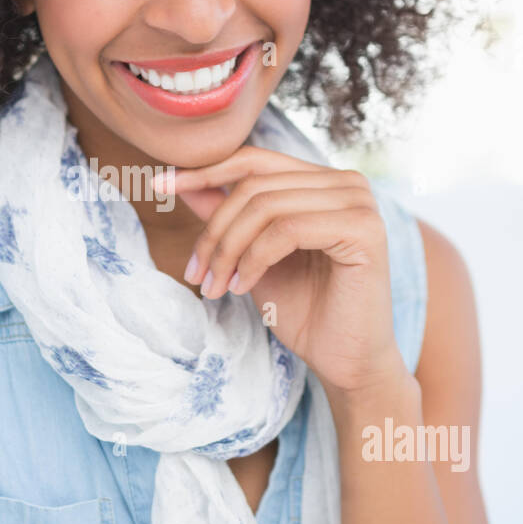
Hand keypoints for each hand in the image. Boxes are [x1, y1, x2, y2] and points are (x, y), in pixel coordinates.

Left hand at [158, 147, 407, 397]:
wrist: (345, 362)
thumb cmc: (303, 310)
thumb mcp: (252, 256)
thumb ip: (227, 216)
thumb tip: (182, 183)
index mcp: (323, 182)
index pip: (254, 161)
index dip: (204, 171)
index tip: (158, 186)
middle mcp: (347, 183)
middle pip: (254, 186)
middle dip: (214, 232)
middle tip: (194, 274)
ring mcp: (359, 203)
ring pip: (265, 207)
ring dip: (228, 250)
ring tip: (215, 288)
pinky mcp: (364, 230)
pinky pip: (287, 230)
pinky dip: (254, 260)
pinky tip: (242, 288)